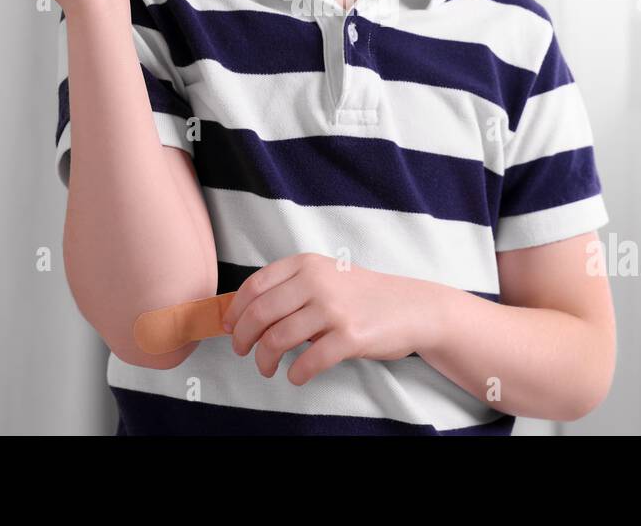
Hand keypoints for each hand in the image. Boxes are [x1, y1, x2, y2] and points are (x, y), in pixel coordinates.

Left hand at [221, 253, 433, 384]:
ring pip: (278, 339)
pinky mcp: (349, 336)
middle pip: (260, 314)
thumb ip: (292, 288)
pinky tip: (295, 376)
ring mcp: (334, 308)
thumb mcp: (326, 276)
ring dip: (265, 360)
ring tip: (268, 368)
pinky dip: (295, 374)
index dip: (235, 311)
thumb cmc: (363, 296)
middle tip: (243, 352)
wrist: (412, 307)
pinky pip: (308, 362)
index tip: (229, 328)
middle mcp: (317, 281)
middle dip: (243, 338)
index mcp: (307, 264)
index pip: (254, 286)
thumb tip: (245, 316)